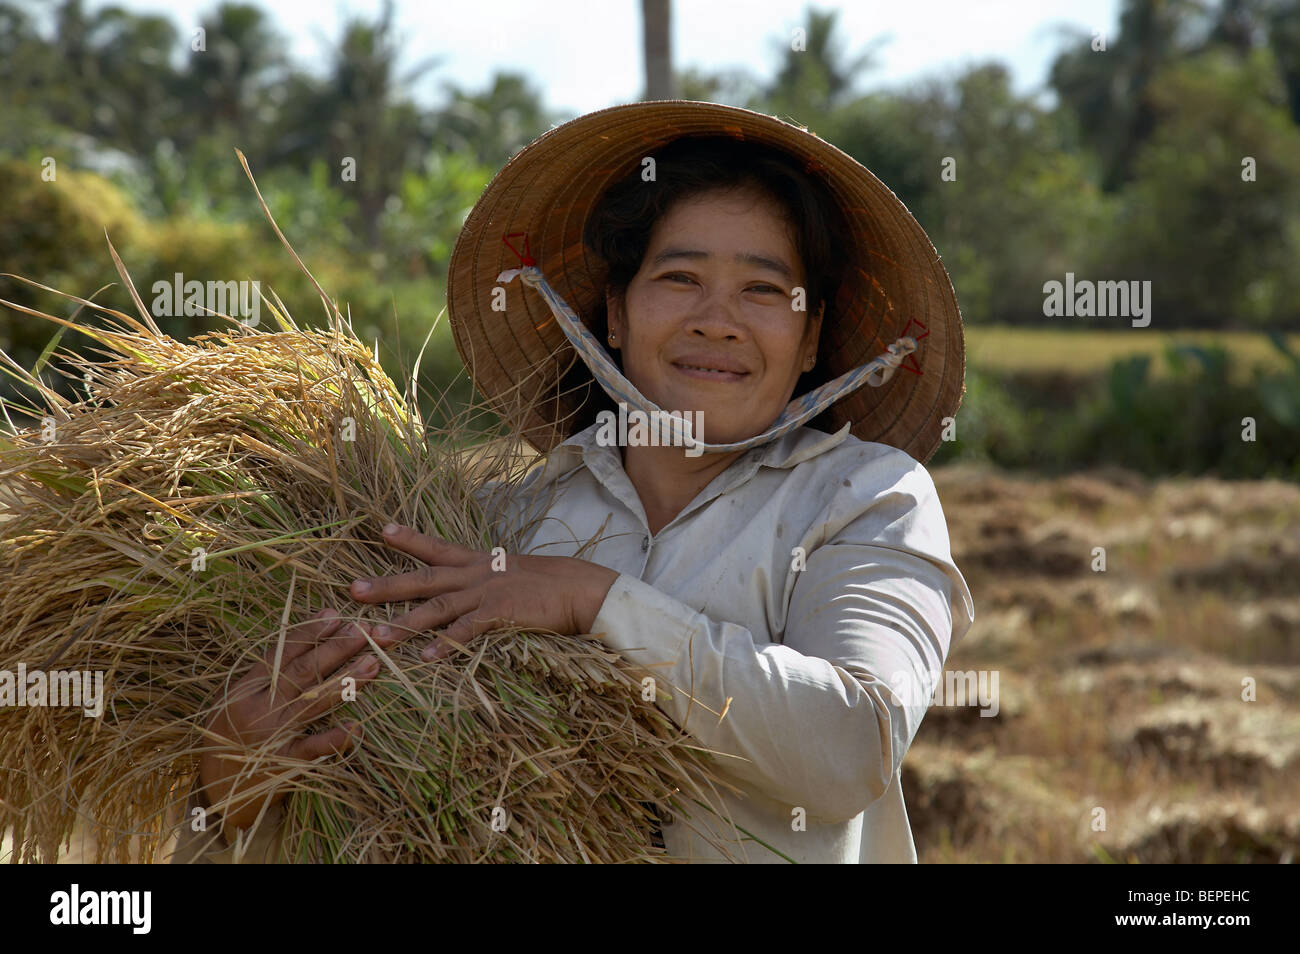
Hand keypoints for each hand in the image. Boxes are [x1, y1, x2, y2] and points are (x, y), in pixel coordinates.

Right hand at [197, 607, 380, 836]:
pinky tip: (356, 728)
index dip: (309, 633)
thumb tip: (306, 630)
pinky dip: (334, 739)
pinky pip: (312, 749)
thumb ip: (268, 669)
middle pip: (302, 672)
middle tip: (365, 631)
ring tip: (373, 664)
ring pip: (313, 702)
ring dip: (346, 681)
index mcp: (244, 689)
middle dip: (336, 648)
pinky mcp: (284, 764)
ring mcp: (271, 736)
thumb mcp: (238, 698)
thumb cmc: (233, 736)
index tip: (336, 615)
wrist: (216, 793)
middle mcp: (258, 708)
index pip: (280, 653)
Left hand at [349, 523, 618, 659]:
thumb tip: (473, 587)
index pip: (438, 547)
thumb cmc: (551, 585)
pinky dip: (446, 644)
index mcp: (480, 561)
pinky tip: (425, 657)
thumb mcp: (515, 573)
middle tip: (353, 590)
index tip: (382, 530)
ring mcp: (487, 593)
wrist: (582, 589)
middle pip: (423, 579)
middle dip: (387, 585)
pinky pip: (466, 631)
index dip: (410, 539)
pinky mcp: (501, 614)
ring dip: (405, 622)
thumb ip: (491, 578)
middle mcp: (477, 574)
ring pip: (437, 608)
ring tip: (376, 635)